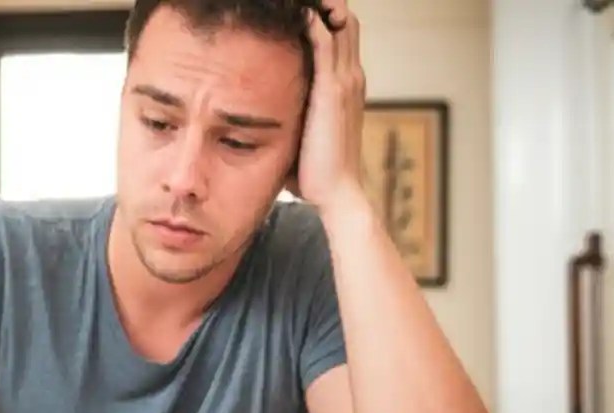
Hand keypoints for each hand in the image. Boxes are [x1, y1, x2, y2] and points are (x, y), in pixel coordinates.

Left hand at [296, 0, 366, 212]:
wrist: (336, 193)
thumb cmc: (315, 172)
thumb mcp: (303, 133)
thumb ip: (291, 118)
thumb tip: (262, 121)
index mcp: (346, 87)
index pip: (342, 38)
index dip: (326, 18)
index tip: (300, 10)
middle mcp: (351, 77)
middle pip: (346, 22)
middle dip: (326, 5)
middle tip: (295, 1)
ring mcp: (345, 81)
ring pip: (340, 23)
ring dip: (321, 5)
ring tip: (294, 0)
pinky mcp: (332, 89)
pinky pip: (325, 39)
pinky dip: (313, 19)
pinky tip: (296, 9)